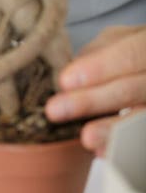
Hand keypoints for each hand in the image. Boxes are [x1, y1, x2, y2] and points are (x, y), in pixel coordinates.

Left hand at [45, 25, 145, 155]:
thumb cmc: (133, 51)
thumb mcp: (118, 41)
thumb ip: (96, 54)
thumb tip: (67, 78)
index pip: (130, 55)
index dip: (100, 68)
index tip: (65, 81)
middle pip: (132, 89)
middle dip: (92, 101)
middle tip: (55, 110)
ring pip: (142, 117)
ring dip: (111, 129)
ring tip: (85, 138)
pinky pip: (142, 137)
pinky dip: (124, 147)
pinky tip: (102, 151)